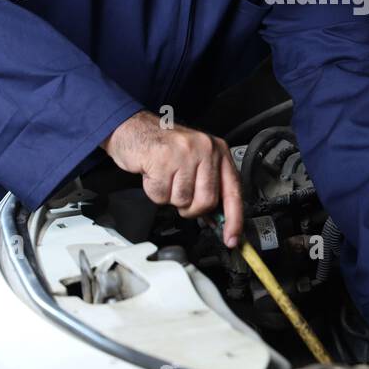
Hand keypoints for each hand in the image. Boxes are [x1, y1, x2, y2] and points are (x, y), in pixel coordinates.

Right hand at [101, 111, 243, 247]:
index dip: (234, 219)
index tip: (231, 239)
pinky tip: (154, 174)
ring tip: (165, 177)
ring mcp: (185, 153)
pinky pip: (161, 196)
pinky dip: (154, 192)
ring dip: (169, 197)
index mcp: (218, 151)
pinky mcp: (163, 159)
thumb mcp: (195, 161)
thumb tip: (217, 219)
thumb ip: (209, 187)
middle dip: (190, 208)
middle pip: (206, 201)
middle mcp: (205, 149)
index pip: (233, 191)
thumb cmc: (165, 147)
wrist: (134, 129)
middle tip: (179, 193)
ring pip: (182, 200)